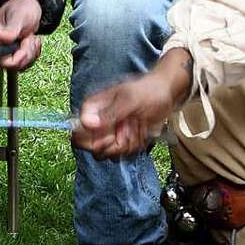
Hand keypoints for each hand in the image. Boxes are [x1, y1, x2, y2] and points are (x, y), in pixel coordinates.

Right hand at [0, 0, 42, 71]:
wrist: (31, 6)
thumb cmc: (22, 8)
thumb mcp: (18, 17)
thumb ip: (10, 30)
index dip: (15, 59)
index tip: (24, 44)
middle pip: (10, 65)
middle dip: (25, 54)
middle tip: (29, 38)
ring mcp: (5, 50)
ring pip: (19, 65)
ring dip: (30, 53)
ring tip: (31, 38)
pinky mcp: (13, 53)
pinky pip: (24, 63)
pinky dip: (32, 54)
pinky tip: (32, 41)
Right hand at [74, 53, 190, 157]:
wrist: (166, 93)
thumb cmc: (148, 90)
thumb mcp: (129, 100)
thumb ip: (109, 113)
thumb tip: (87, 123)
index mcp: (94, 108)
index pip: (78, 130)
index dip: (91, 136)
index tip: (109, 132)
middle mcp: (99, 122)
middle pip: (91, 146)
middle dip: (111, 144)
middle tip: (126, 131)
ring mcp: (111, 132)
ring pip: (107, 152)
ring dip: (126, 145)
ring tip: (136, 128)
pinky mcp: (123, 140)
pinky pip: (122, 154)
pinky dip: (134, 147)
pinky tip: (141, 133)